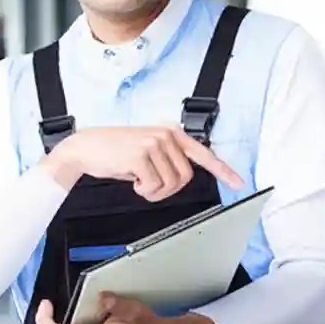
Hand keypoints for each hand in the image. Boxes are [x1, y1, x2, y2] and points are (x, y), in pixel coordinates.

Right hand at [41, 126, 243, 201]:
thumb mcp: (147, 150)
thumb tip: (183, 177)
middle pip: (185, 178)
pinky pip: (154, 186)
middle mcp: (166, 135)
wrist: (87, 147)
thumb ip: (168, 158)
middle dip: (168, 189)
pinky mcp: (140, 155)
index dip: (222, 170)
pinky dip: (143, 191)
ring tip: (139, 179)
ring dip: (153, 191)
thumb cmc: (116, 152)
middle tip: (149, 184)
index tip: (238, 182)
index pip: (203, 153)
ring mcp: (154, 143)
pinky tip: (132, 179)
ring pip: (170, 184)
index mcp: (171, 132)